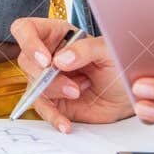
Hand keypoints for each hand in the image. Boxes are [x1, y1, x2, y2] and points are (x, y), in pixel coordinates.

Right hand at [11, 17, 130, 131]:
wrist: (127, 94)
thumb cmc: (118, 65)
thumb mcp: (107, 50)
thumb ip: (85, 49)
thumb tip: (60, 60)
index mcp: (56, 34)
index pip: (25, 30)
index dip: (29, 43)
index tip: (45, 60)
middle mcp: (47, 55)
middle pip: (26, 61)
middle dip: (46, 75)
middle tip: (71, 83)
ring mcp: (47, 79)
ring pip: (34, 85)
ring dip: (53, 92)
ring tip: (77, 93)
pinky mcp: (52, 101)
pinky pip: (43, 109)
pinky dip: (53, 117)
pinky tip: (65, 123)